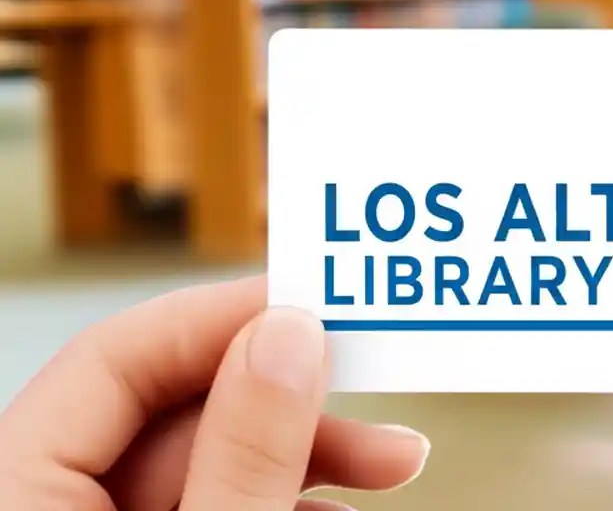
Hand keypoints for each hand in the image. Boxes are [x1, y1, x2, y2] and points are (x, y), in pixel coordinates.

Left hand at [0, 276, 427, 510]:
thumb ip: (245, 453)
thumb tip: (289, 338)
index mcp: (15, 494)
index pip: (112, 359)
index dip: (222, 318)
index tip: (317, 305)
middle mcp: (47, 506)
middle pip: (177, 412)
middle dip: (294, 404)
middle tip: (381, 402)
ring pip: (206, 463)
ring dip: (306, 455)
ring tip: (391, 464)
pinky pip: (212, 506)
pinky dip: (282, 499)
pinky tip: (340, 509)